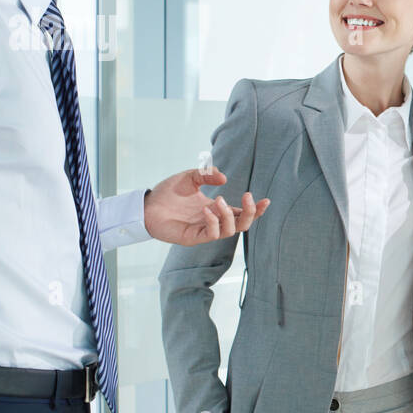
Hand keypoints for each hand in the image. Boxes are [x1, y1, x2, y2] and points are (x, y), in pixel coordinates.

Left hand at [144, 168, 270, 245]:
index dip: (255, 209)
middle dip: (250, 213)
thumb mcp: (190, 177)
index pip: (242, 213)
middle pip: (242, 224)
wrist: (147, 205)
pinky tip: (206, 210)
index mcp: (217, 210)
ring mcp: (205, 231)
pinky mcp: (194, 238)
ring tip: (218, 201)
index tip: (265, 200)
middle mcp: (214, 221)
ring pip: (229, 231)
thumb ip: (207, 175)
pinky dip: (213, 222)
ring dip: (228, 215)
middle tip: (248, 197)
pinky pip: (211, 234)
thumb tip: (224, 179)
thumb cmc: (168, 193)